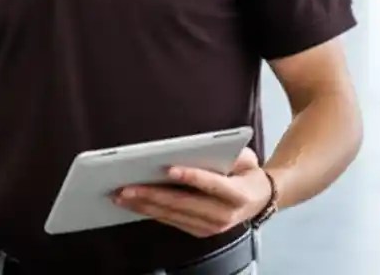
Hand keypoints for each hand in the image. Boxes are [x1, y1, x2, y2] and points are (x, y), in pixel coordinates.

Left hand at [110, 147, 271, 237]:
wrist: (259, 199)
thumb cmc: (246, 172)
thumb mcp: (246, 157)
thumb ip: (230, 153)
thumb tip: (202, 147)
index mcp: (239, 194)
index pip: (213, 185)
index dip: (192, 177)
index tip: (169, 169)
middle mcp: (225, 215)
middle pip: (184, 204)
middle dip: (152, 195)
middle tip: (125, 187)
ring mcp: (212, 227)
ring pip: (173, 215)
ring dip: (144, 205)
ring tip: (120, 195)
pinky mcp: (200, 231)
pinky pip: (171, 221)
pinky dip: (150, 211)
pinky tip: (132, 203)